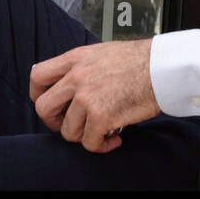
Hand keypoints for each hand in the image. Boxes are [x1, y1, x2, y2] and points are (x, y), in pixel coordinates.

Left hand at [29, 39, 160, 152]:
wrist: (161, 67)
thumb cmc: (139, 60)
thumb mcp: (101, 52)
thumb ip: (81, 66)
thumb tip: (70, 83)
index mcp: (75, 59)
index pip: (37, 76)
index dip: (37, 94)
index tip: (48, 103)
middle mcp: (76, 77)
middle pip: (44, 108)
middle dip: (54, 122)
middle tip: (70, 124)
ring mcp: (87, 97)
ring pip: (67, 131)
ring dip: (83, 136)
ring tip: (99, 131)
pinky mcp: (101, 115)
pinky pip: (90, 142)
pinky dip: (102, 146)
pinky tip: (114, 139)